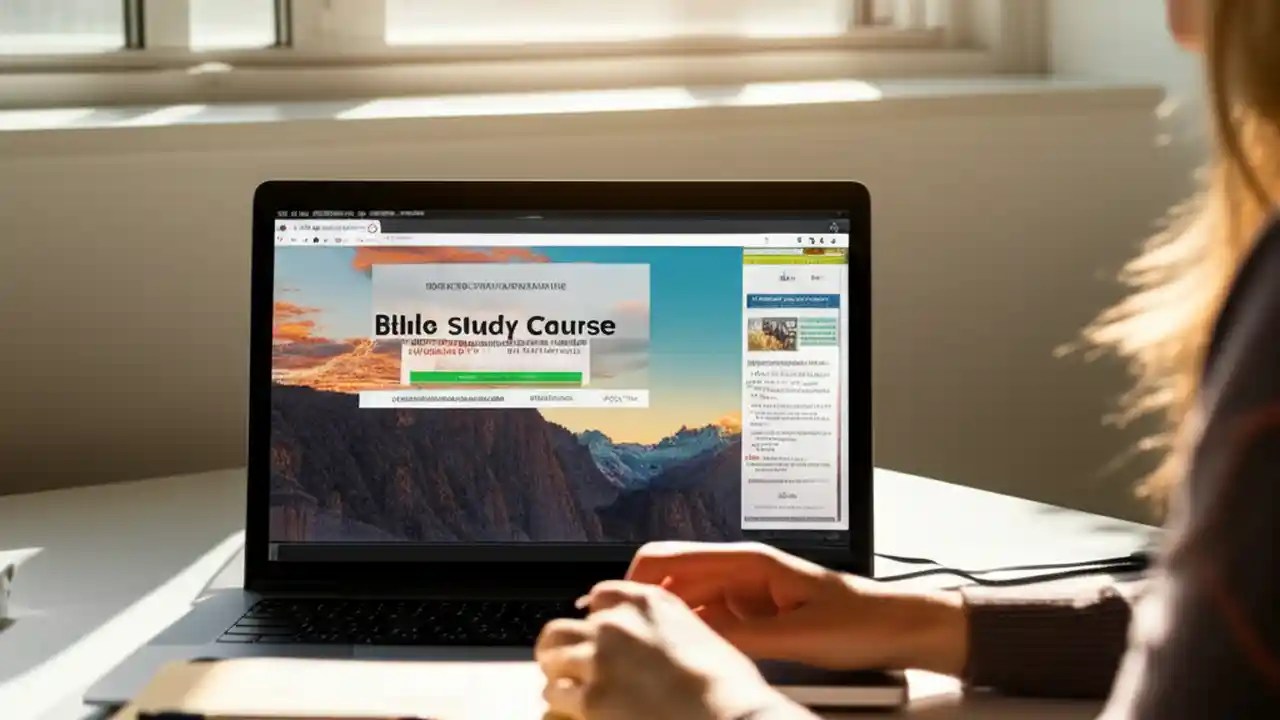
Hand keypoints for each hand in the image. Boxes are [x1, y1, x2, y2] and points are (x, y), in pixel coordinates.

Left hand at [536, 580, 808, 719]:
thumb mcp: (697, 633)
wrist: (725, 713)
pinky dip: (560, 700)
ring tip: (566, 688)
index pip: (600, 596)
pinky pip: (556, 693)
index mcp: (646, 601)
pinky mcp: (591, 698)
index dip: (596, 618)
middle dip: (563, 645)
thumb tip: (652, 644)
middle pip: (563, 627)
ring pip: (553, 657)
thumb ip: (664, 628)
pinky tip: (572, 708)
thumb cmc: (727, 683)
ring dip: (558, 672)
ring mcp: (600, 659)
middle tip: (569, 663)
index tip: (598, 633)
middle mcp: (616, 623)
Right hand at [626, 542, 967, 674]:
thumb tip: (697, 643)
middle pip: (673, 577)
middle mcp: (743, 570)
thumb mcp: (797, 635)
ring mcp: (748, 592)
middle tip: (611, 630)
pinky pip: (711, 619)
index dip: (634, 576)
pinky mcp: (756, 613)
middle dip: (640, 599)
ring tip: (640, 645)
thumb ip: (743, 639)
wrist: (900, 625)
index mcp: (749, 561)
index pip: (673, 557)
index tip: (607, 601)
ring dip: (664, 617)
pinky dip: (691, 632)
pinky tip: (682, 653)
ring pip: (689, 600)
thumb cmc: (860, 619)